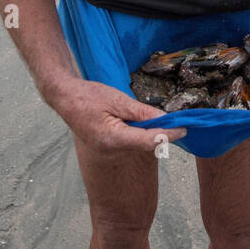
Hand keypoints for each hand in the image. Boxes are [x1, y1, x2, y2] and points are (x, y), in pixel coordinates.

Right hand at [48, 78, 186, 153]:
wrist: (65, 98)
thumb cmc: (88, 96)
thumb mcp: (118, 100)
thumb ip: (141, 112)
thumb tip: (164, 118)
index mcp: (113, 139)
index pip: (148, 141)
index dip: (168, 135)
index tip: (184, 129)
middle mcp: (111, 150)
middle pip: (145, 145)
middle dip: (162, 135)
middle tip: (178, 123)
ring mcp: (108, 151)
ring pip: (138, 145)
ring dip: (151, 134)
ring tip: (161, 121)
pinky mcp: (108, 148)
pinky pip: (130, 143)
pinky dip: (140, 134)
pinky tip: (143, 123)